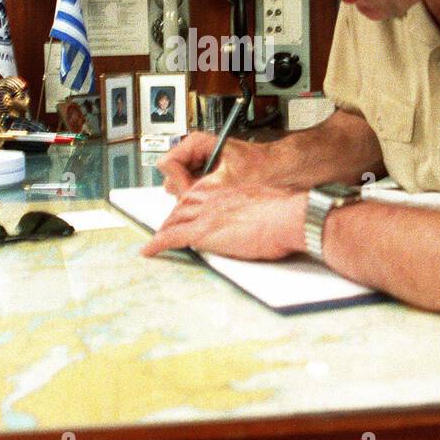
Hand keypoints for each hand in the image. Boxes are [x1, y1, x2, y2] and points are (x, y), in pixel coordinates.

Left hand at [142, 184, 307, 260]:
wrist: (290, 216)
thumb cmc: (288, 213)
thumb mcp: (268, 204)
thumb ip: (257, 209)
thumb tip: (263, 219)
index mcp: (229, 188)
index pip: (200, 194)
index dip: (190, 204)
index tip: (187, 210)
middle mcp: (213, 197)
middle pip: (184, 206)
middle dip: (174, 216)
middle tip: (166, 226)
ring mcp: (205, 214)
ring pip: (175, 219)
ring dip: (164, 229)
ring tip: (156, 239)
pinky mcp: (202, 232)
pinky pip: (171, 237)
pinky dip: (156, 244)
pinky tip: (149, 250)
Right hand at [155, 131, 281, 196]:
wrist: (278, 168)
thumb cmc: (260, 166)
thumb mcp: (228, 178)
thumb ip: (202, 187)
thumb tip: (184, 201)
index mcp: (195, 143)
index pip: (168, 164)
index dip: (179, 181)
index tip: (193, 191)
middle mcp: (193, 154)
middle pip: (171, 178)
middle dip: (186, 192)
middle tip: (205, 196)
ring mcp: (197, 167)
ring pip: (180, 188)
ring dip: (194, 196)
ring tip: (215, 197)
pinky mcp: (204, 179)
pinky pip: (191, 192)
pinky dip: (201, 199)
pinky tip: (216, 200)